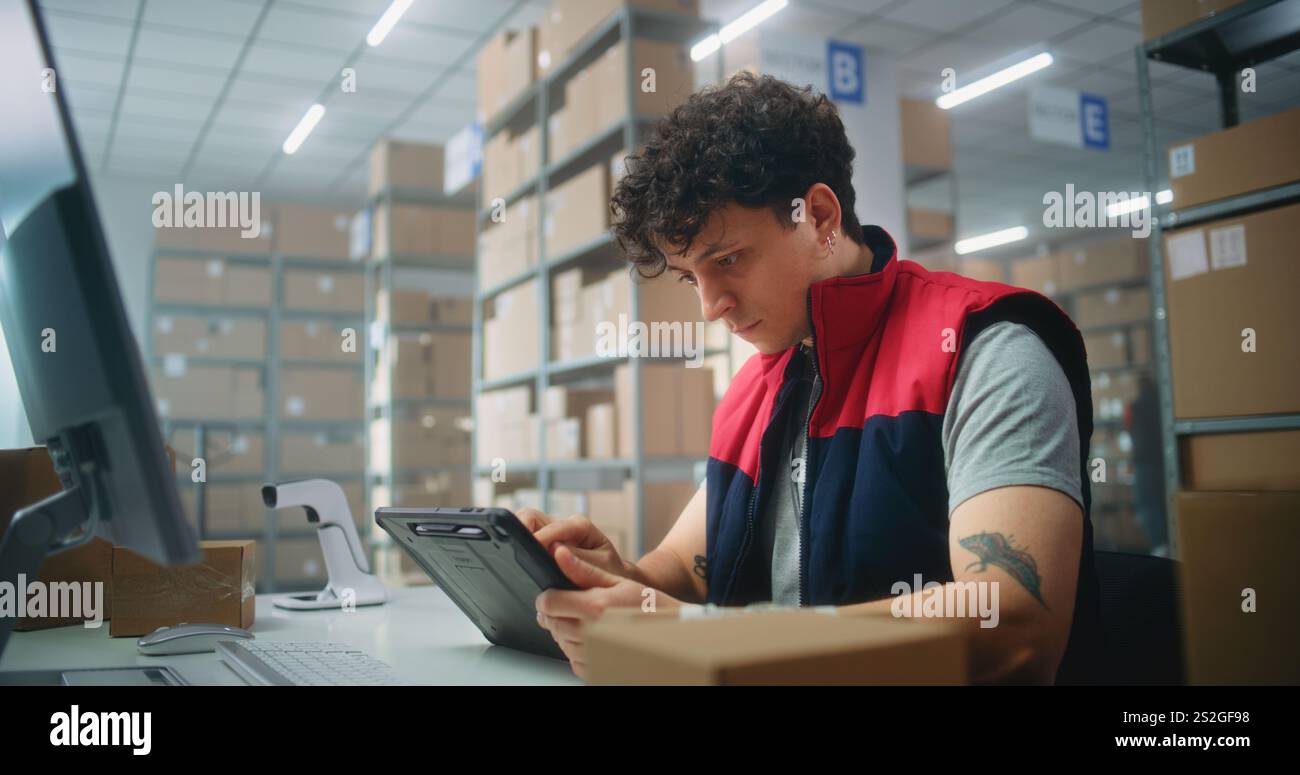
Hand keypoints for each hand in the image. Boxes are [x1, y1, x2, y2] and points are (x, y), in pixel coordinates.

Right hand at [514, 507, 642, 583]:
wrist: (614, 584)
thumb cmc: (609, 575)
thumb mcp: (600, 569)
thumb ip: (580, 561)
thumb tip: (555, 550)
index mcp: (579, 528)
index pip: (552, 525)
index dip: (540, 536)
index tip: (532, 546)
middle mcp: (563, 527)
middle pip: (531, 516)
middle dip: (519, 527)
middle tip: (512, 543)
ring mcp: (551, 535)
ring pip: (524, 525)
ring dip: (516, 535)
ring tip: (509, 550)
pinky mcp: (543, 546)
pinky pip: (524, 539)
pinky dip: (517, 545)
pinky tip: (513, 557)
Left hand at [535, 544, 680, 679]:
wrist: (668, 632)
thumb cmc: (645, 604)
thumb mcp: (615, 580)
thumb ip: (582, 569)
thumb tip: (558, 552)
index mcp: (593, 606)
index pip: (548, 603)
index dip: (548, 597)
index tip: (555, 594)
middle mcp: (590, 633)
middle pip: (551, 623)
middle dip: (555, 613)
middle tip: (571, 606)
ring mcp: (592, 654)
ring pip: (560, 641)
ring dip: (565, 631)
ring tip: (586, 620)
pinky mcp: (595, 669)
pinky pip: (572, 660)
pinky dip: (576, 649)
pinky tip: (592, 637)